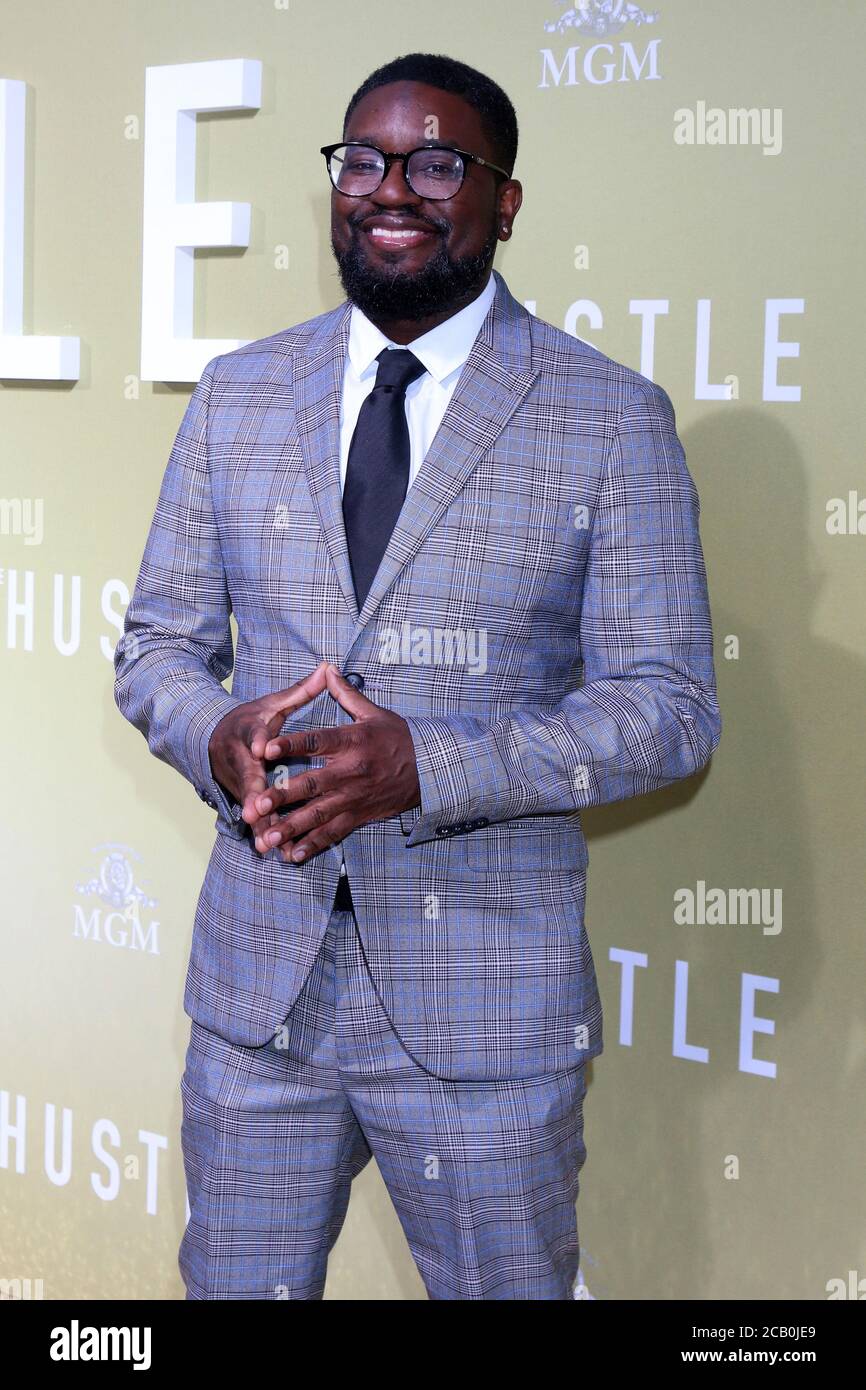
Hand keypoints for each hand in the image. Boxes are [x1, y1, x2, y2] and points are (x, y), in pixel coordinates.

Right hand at [207, 663, 330, 837]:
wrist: (213, 739)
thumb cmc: (251, 721)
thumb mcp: (272, 705)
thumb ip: (300, 692)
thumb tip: (326, 669)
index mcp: (248, 732)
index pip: (252, 735)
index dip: (257, 742)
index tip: (262, 750)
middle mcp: (241, 760)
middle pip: (247, 779)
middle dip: (252, 796)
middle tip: (256, 811)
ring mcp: (240, 783)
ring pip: (250, 804)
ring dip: (259, 824)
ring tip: (267, 842)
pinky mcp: (244, 799)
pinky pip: (255, 818)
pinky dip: (264, 833)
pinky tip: (276, 851)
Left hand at [247, 663, 420, 862]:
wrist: (431, 769)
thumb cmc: (400, 738)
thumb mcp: (375, 713)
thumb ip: (346, 694)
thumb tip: (326, 669)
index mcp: (353, 742)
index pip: (317, 741)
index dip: (290, 745)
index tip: (264, 748)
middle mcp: (351, 772)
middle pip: (312, 785)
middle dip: (282, 796)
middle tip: (256, 805)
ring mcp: (354, 797)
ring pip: (318, 815)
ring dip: (290, 827)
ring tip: (266, 838)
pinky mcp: (359, 816)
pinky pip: (334, 833)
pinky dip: (313, 845)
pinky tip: (292, 855)